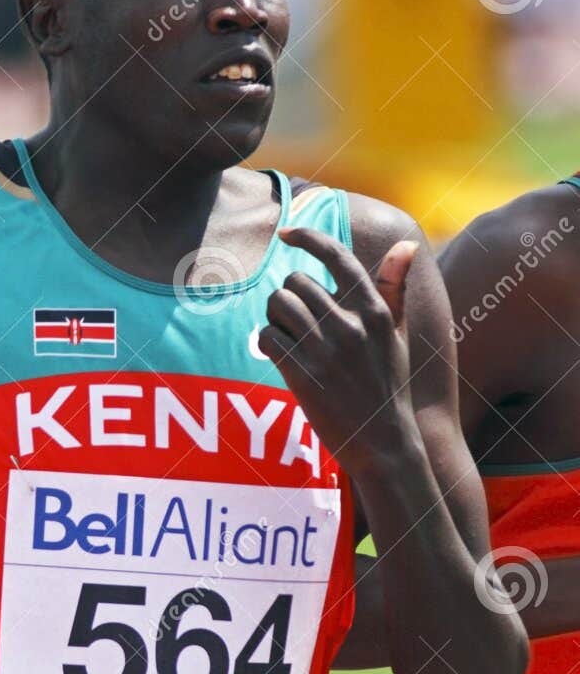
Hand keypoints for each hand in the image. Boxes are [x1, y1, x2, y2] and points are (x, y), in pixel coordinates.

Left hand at [258, 227, 418, 474]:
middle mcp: (350, 325)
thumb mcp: (398, 335)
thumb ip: (394, 289)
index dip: (307, 237)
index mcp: (374, 311)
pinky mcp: (302, 374)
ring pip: (277, 306)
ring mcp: (325, 350)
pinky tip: (280, 355)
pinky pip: (267, 337)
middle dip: (289, 296)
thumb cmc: (389, 385)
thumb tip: (407, 244)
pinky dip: (267, 342)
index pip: (337, 256)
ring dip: (275, 317)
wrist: (383, 441)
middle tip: (296, 320)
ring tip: (288, 336)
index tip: (286, 232)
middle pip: (296, 282)